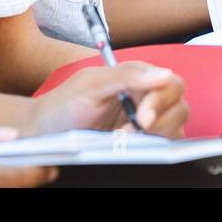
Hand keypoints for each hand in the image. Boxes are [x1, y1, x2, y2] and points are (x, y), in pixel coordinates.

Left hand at [23, 63, 188, 138]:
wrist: (42, 134)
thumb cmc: (62, 106)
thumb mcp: (90, 85)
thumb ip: (126, 75)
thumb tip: (163, 73)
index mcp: (137, 77)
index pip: (171, 84)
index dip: (161, 101)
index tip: (142, 119)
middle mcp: (145, 97)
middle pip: (179, 106)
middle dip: (160, 122)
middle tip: (131, 132)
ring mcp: (145, 122)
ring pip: (176, 127)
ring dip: (156, 137)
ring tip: (125, 140)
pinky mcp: (142, 143)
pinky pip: (163, 145)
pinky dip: (153, 149)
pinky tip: (131, 149)